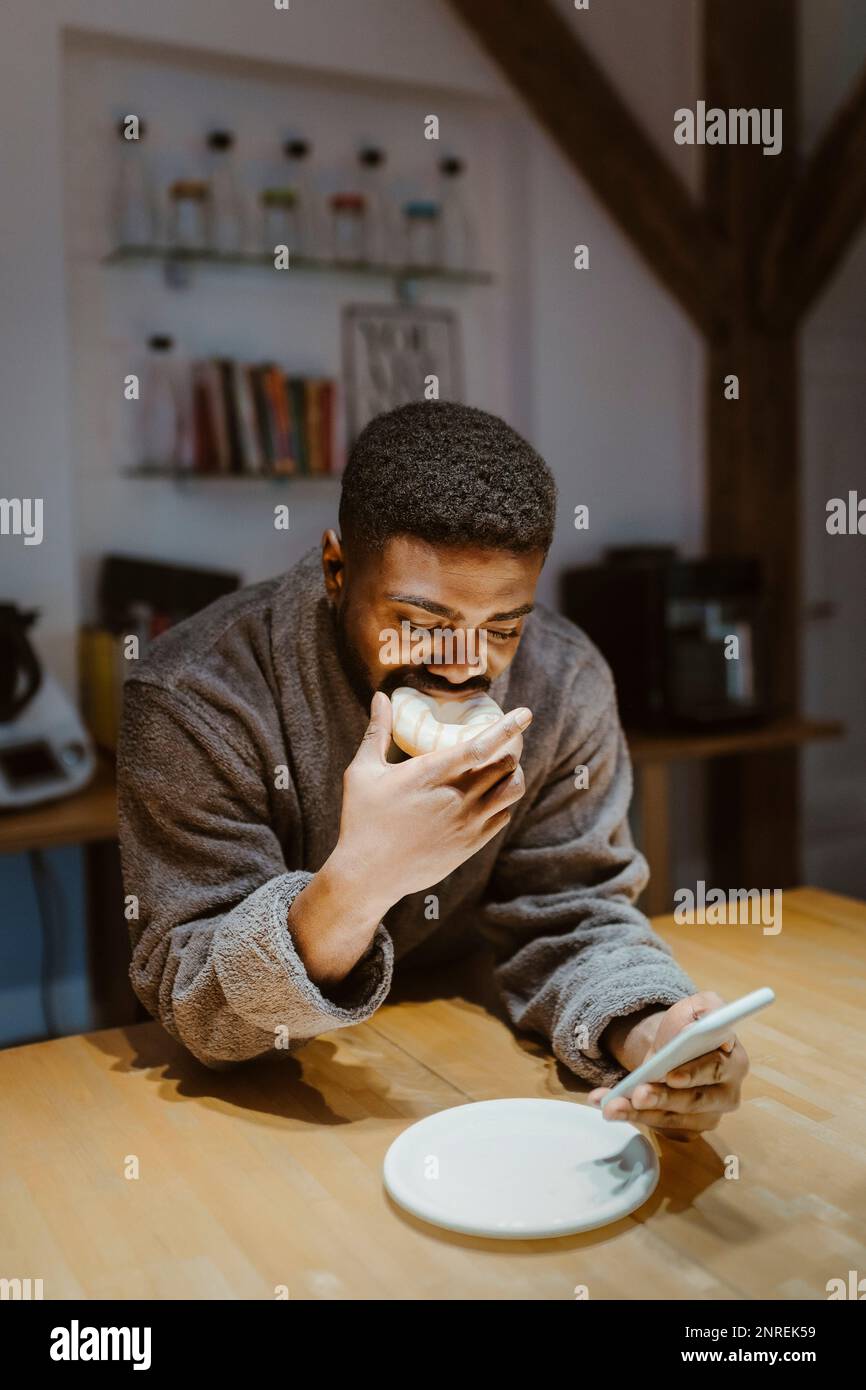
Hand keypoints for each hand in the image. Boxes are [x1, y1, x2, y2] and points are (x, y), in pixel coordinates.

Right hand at [333, 690, 530, 913]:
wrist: (369, 875)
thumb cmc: (362, 820)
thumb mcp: (363, 772)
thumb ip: (377, 731)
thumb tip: (381, 696)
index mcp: (432, 774)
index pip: (482, 745)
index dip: (508, 727)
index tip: (525, 713)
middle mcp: (457, 797)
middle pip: (505, 764)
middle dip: (509, 748)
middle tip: (504, 741)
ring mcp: (468, 823)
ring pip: (512, 790)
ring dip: (512, 773)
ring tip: (501, 766)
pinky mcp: (472, 844)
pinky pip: (503, 816)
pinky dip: (504, 800)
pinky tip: (491, 795)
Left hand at [588, 992, 749, 1142]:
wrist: (672, 1049)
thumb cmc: (688, 1028)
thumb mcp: (696, 1007)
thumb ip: (708, 1007)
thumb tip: (711, 1020)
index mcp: (734, 1062)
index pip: (716, 1070)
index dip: (694, 1074)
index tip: (671, 1076)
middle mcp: (727, 1094)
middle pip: (694, 1101)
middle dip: (663, 1098)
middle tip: (637, 1094)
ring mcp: (707, 1116)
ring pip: (673, 1119)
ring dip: (640, 1113)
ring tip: (613, 1106)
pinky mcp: (687, 1129)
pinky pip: (659, 1126)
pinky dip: (632, 1117)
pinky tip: (610, 1107)